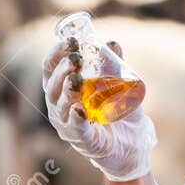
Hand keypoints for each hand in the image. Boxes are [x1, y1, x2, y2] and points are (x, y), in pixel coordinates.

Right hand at [42, 36, 156, 182]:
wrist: (134, 144)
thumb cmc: (118, 112)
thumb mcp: (119, 85)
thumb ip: (113, 65)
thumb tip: (112, 43)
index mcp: (62, 89)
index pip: (50, 68)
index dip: (57, 53)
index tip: (71, 40)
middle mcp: (59, 107)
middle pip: (51, 86)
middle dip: (62, 71)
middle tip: (76, 59)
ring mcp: (68, 125)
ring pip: (60, 106)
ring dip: (67, 91)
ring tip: (76, 79)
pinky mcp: (84, 142)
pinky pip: (75, 129)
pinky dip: (75, 119)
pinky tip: (78, 109)